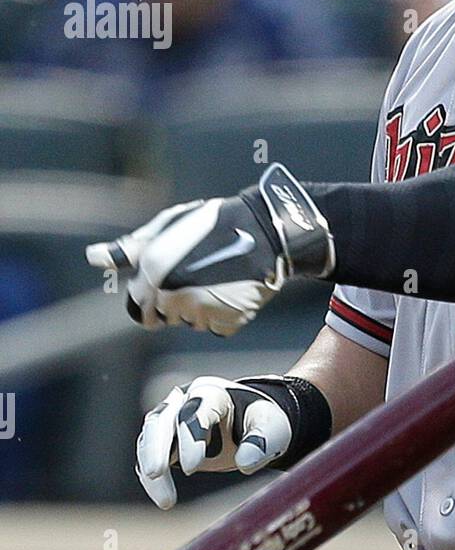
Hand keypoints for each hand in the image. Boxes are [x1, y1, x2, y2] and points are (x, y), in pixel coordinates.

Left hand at [86, 163, 334, 335]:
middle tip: (200, 276)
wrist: (265, 231)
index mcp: (154, 273)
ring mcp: (200, 312)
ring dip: (200, 308)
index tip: (172, 278)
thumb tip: (94, 258)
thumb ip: (130, 248)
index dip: (152, 294)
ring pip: (191, 322)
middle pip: (164, 316)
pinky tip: (232, 290)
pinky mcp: (227, 321)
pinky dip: (223, 314)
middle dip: (175, 302)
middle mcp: (172, 296)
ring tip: (219, 280)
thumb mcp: (168, 227)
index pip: (139, 305)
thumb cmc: (214, 224)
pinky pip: (216, 326)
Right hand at [137, 375, 298, 508]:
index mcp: (212, 393)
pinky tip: (164, 499)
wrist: (254, 423)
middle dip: (155, 447)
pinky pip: (149, 458)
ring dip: (151, 469)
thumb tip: (245, 463)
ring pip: (149, 439)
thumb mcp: (272, 428)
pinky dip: (153, 479)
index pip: (195, 412)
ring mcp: (170, 419)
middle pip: (160, 420)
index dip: (191, 437)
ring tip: (167, 501)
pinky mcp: (164, 441)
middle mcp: (184, 401)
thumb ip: (261, 442)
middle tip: (155, 473)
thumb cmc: (263, 422)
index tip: (192, 467)